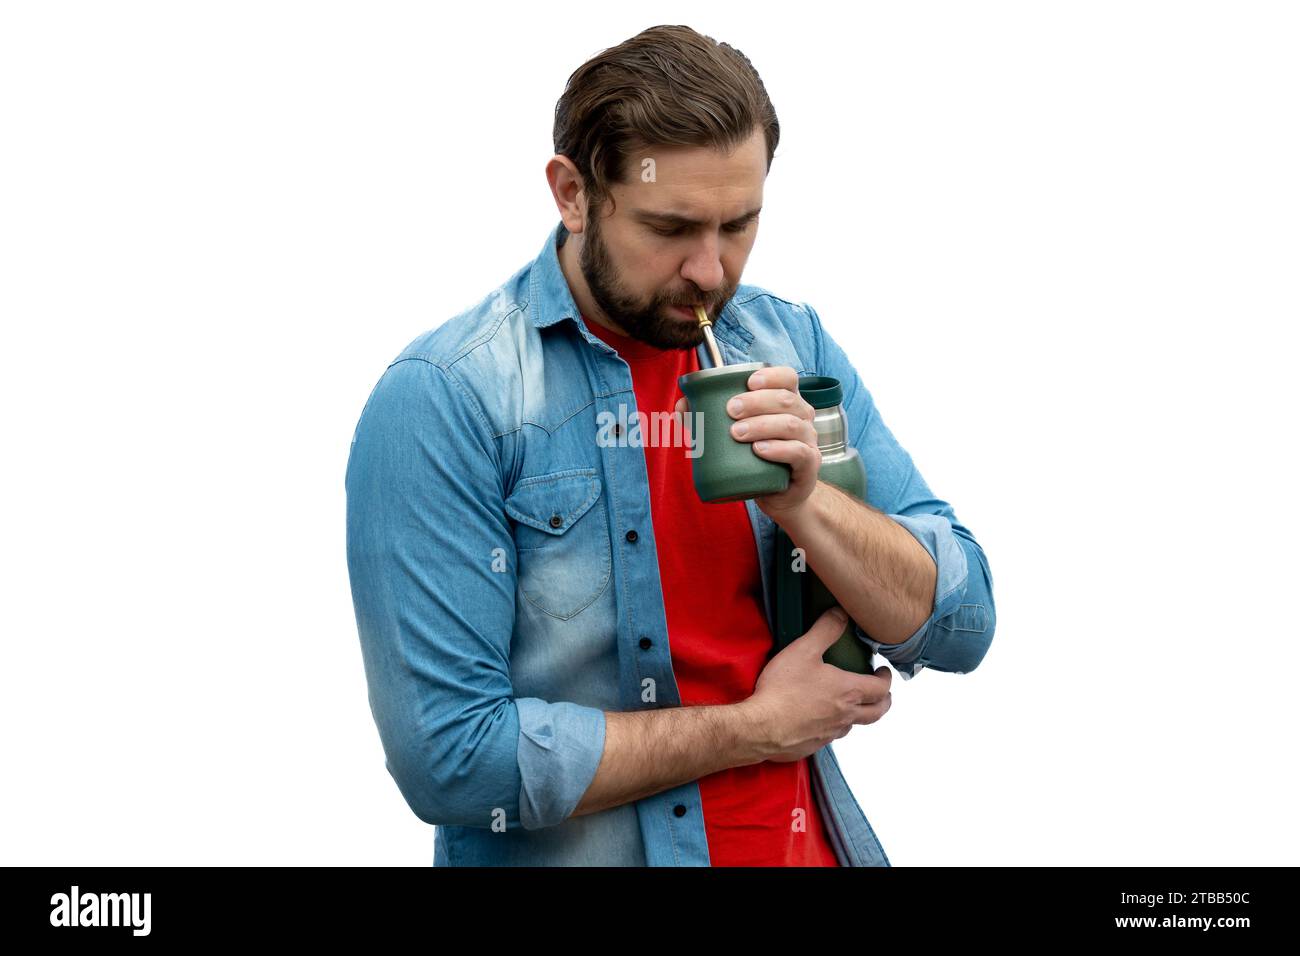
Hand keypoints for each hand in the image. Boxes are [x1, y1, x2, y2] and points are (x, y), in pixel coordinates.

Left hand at [673, 365, 819, 520]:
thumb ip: (709, 419)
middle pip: (785, 399)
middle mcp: (802, 418)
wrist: (779, 495)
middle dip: (756, 402)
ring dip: (762, 425)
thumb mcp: (735, 436)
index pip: (788, 377)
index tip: (748, 382)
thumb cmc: (757, 458)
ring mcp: (808, 441)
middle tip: (731, 411)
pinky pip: (799, 453)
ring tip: (737, 433)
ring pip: (791, 425)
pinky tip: (760, 450)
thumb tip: (682, 405)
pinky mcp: (808, 465)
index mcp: (787, 403)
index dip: (771, 375)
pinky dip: (778, 449)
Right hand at [739, 605, 893, 763]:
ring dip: (858, 715)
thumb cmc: (783, 690)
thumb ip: (825, 630)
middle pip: (877, 712)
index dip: (886, 679)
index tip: (883, 672)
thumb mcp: (804, 650)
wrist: (761, 727)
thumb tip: (841, 614)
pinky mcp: (814, 745)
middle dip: (883, 701)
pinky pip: (831, 737)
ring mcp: (830, 733)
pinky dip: (834, 727)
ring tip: (851, 705)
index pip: (881, 688)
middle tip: (880, 692)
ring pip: (854, 725)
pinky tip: (822, 720)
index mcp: (847, 692)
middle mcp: (845, 716)